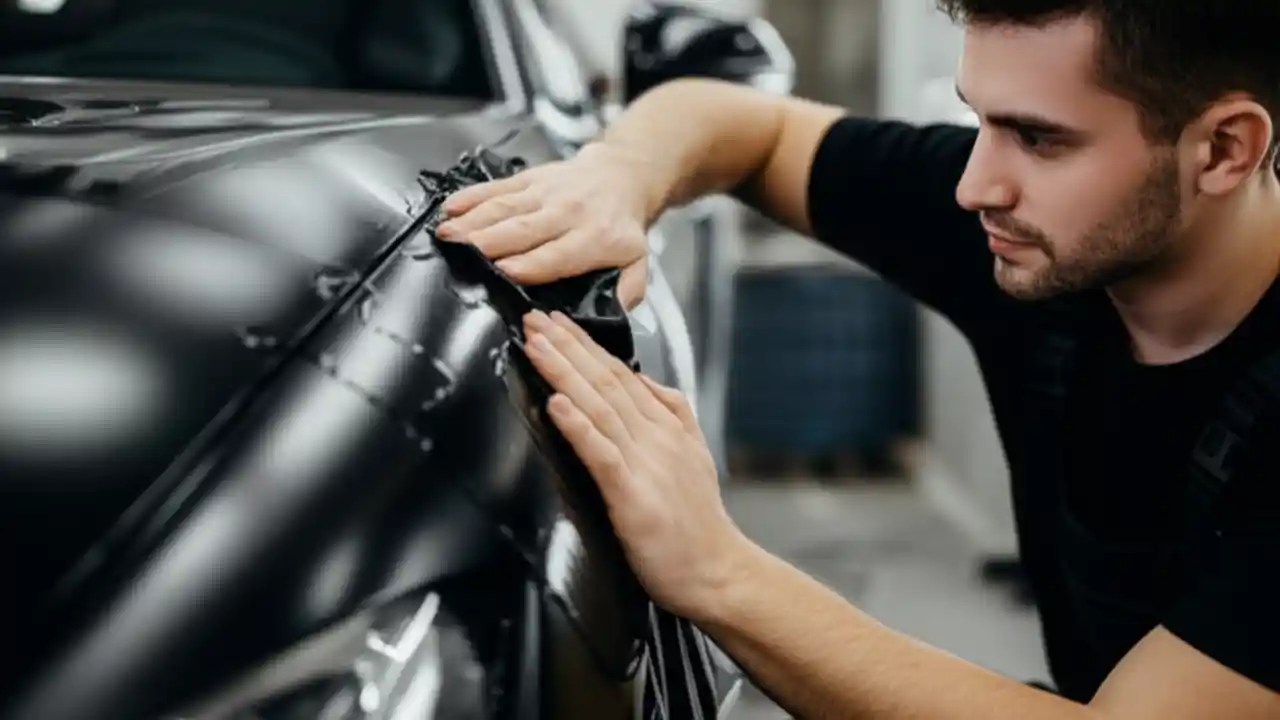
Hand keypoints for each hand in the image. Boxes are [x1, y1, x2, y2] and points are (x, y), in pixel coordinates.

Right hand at [437, 144, 654, 308]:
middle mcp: (567, 213)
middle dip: (489, 241)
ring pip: (506, 207)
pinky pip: (498, 187)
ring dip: (473, 220)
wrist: (622, 176)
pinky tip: (450, 207)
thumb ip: (627, 291)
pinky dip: (473, 196)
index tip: (502, 272)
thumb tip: (612, 314)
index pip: (556, 255)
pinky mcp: (530, 179)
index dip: (529, 263)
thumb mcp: (637, 264)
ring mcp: (545, 193)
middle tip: (459, 253)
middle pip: (523, 229)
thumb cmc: (621, 228)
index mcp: (594, 239)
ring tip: (446, 233)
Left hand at [521, 309, 749, 621]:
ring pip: (599, 407)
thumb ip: (672, 412)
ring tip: (536, 345)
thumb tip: (643, 379)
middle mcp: (656, 437)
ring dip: (564, 373)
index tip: (556, 321)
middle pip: (605, 381)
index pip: (619, 374)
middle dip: (567, 347)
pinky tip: (556, 404)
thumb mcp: (694, 453)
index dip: (585, 345)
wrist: (717, 572)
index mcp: (666, 426)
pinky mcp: (633, 496)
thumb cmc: (698, 523)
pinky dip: (578, 426)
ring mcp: (646, 464)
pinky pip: (601, 454)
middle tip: (535, 317)